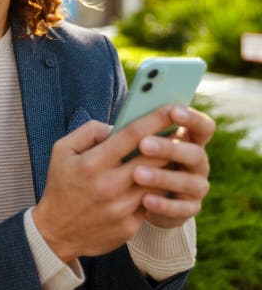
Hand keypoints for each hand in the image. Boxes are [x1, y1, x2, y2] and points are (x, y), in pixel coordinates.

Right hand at [33, 116, 169, 262]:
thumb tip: (117, 126)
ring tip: (170, 157)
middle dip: (169, 143)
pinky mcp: (129, 226)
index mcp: (92, 164)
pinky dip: (156, 190)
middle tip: (179, 132)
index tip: (172, 108)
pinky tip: (156, 183)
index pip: (131, 135)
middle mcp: (109, 186)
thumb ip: (89, 132)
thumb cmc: (61, 185)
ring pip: (157, 181)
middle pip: (153, 158)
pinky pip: (151, 202)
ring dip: (166, 168)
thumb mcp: (62, 151)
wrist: (56, 231)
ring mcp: (121, 208)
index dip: (155, 119)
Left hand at [130, 105, 214, 227]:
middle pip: (194, 153)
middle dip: (169, 148)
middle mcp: (198, 162)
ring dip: (162, 177)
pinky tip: (145, 200)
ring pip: (187, 182)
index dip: (191, 118)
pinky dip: (163, 204)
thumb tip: (116, 124)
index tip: (172, 111)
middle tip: (143, 144)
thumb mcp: (134, 144)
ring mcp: (196, 187)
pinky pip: (181, 208)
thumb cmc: (136, 159)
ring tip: (137, 174)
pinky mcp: (188, 209)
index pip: (203, 126)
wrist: (141, 197)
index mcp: (189, 140)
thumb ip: (133, 131)